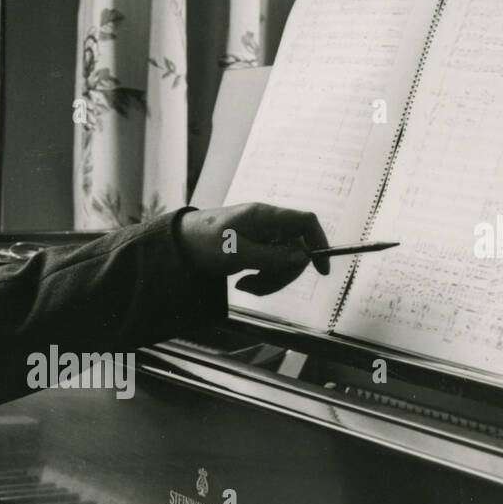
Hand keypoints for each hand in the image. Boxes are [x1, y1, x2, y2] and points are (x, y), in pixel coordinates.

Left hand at [176, 202, 329, 294]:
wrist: (180, 244)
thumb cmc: (203, 241)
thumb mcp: (236, 253)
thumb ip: (270, 257)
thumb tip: (302, 259)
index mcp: (266, 216)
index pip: (305, 222)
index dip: (319, 242)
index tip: (321, 269)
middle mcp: (269, 225)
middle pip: (297, 250)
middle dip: (283, 274)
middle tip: (258, 287)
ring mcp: (264, 238)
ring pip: (285, 263)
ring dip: (270, 281)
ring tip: (245, 286)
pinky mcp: (258, 250)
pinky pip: (272, 267)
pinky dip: (262, 280)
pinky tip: (243, 282)